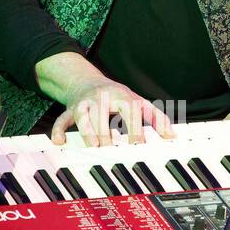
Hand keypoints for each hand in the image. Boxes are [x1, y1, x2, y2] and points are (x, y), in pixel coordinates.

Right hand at [36, 52, 175, 146]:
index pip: (128, 109)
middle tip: (113, 149)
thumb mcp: (138, 101)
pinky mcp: (70, 109)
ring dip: (87, 131)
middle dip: (107, 131)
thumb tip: (171, 136)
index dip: (134, 126)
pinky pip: (62, 119)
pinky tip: (59, 141)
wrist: (86, 80)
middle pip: (103, 113)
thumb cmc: (117, 96)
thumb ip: (156, 118)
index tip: (137, 144)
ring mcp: (84, 103)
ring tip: (94, 146)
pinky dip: (58, 130)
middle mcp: (101, 98)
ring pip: (82, 115)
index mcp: (121, 95)